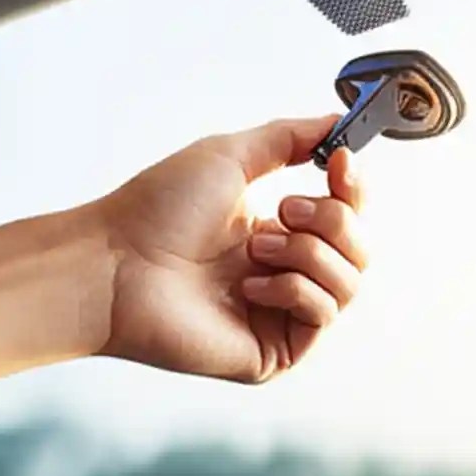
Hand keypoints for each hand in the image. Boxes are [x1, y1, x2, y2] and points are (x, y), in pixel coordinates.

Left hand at [95, 116, 367, 382]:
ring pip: (348, 282)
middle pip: (359, 249)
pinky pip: (323, 315)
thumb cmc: (156, 211)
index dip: (352, 187)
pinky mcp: (274, 352)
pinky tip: (252, 284)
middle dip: (333, 220)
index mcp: (275, 234)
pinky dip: (296, 289)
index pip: (346, 215)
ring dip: (308, 253)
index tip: (340, 160)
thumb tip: (335, 123)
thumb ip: (288, 137)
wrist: (116, 265)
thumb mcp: (230, 156)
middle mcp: (283, 275)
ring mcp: (280, 315)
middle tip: (282, 209)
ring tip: (254, 249)